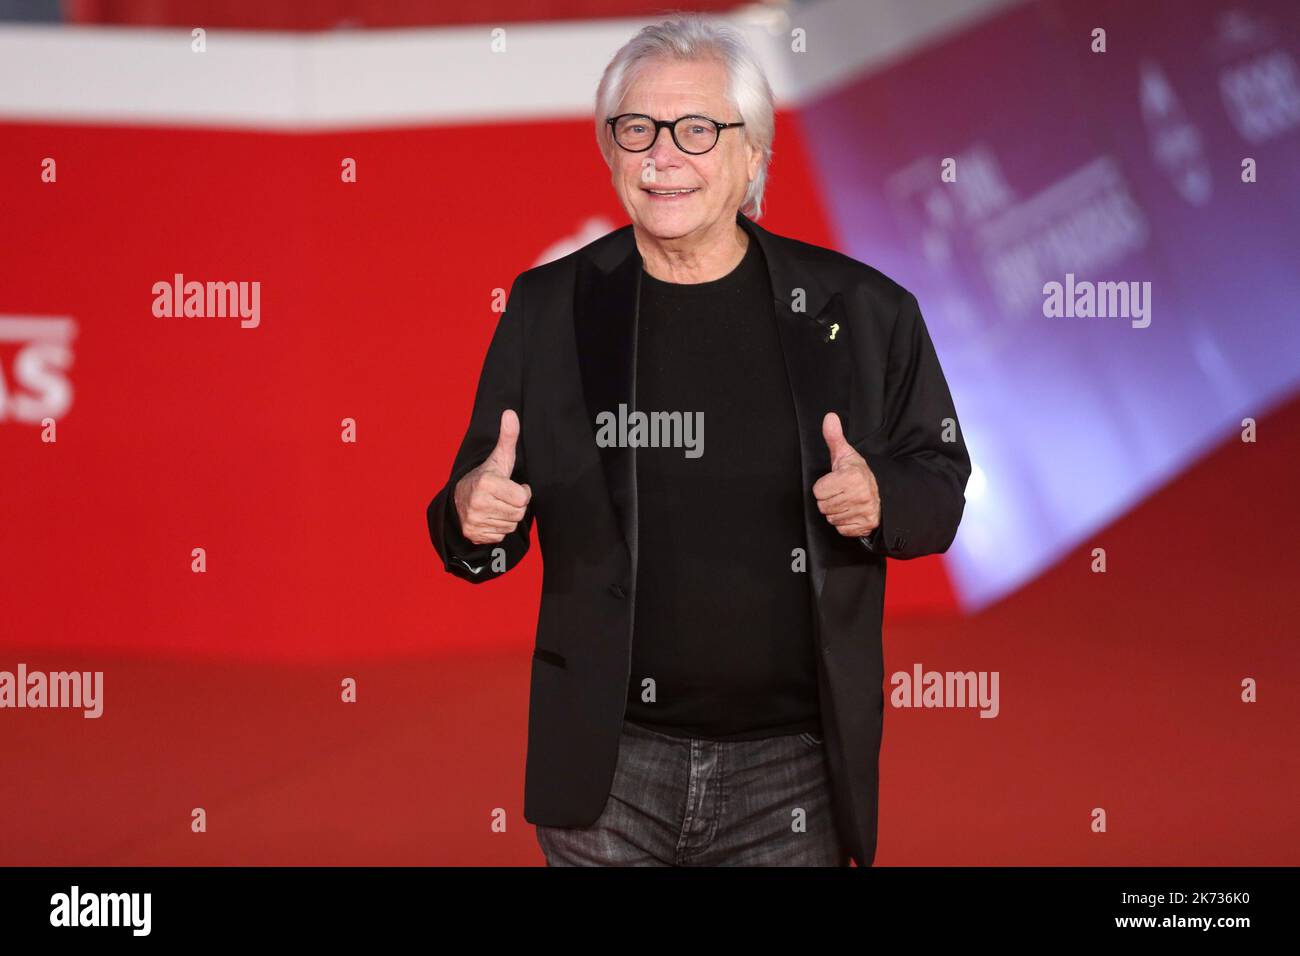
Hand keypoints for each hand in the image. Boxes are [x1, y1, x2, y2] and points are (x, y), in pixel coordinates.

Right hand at [453, 409, 531, 544]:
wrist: (457, 498)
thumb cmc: (485, 477)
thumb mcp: (498, 458)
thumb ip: (508, 437)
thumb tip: (510, 413)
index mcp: (486, 483)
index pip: (523, 498)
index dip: (522, 492)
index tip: (513, 486)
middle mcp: (477, 503)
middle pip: (518, 514)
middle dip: (515, 505)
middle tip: (505, 497)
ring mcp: (474, 521)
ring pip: (510, 526)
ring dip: (507, 517)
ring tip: (497, 505)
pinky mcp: (473, 534)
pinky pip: (499, 536)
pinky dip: (497, 528)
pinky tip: (490, 516)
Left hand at [813, 412, 880, 537]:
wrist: (883, 492)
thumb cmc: (858, 473)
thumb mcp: (845, 454)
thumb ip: (834, 437)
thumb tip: (829, 417)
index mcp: (852, 477)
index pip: (818, 491)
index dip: (824, 486)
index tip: (834, 482)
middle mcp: (860, 495)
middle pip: (823, 506)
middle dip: (829, 499)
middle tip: (840, 492)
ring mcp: (864, 511)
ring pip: (831, 518)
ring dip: (836, 511)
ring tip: (846, 501)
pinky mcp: (865, 525)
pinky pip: (842, 529)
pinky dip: (844, 523)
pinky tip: (851, 512)